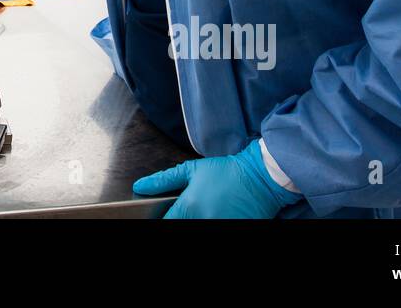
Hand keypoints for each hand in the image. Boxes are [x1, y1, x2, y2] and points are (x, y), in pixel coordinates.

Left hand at [132, 141, 298, 218]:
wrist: (260, 178)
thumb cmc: (226, 172)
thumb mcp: (192, 170)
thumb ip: (163, 180)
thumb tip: (139, 186)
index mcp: (189, 206)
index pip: (166, 223)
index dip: (163, 219)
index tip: (168, 214)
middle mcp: (202, 221)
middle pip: (181, 227)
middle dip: (181, 219)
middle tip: (192, 209)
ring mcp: (219, 227)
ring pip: (197, 230)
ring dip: (197, 220)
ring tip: (208, 208)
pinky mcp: (234, 230)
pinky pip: (215, 230)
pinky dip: (212, 221)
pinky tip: (217, 212)